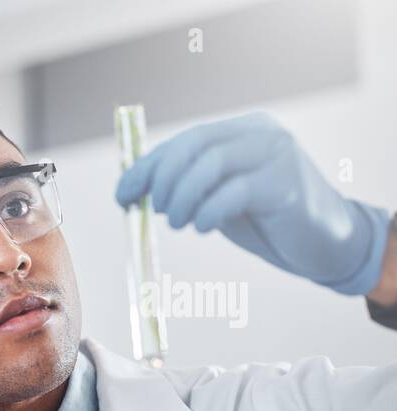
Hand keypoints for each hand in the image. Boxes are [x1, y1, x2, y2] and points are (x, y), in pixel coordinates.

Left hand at [115, 111, 390, 295]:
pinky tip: (201, 226)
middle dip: (162, 179)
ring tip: (178, 222)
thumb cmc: (267, 221)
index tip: (122, 196)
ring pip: (211, 163)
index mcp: (242, 131)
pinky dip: (207, 211)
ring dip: (181, 197)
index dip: (147, 168)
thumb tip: (133, 190)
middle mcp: (261, 134)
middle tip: (155, 210)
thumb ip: (188, 186)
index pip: (184, 140)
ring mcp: (276, 155)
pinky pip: (233, 191)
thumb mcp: (220, 196)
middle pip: (195, 144)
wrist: (326, 243)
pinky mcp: (286, 184)